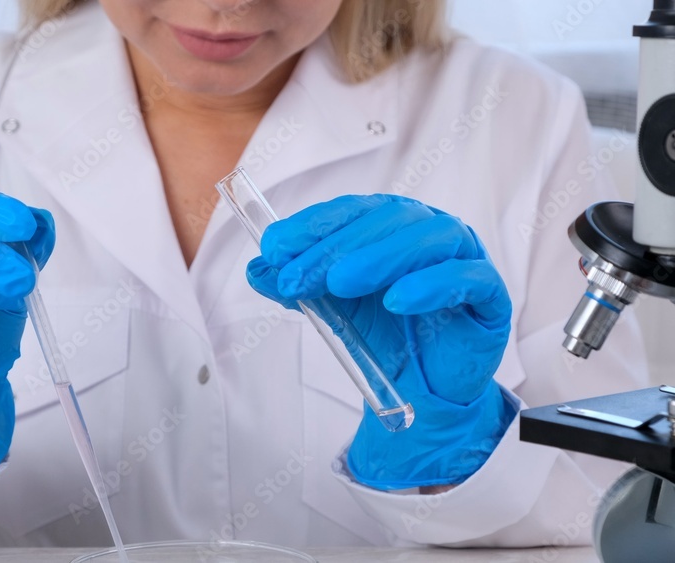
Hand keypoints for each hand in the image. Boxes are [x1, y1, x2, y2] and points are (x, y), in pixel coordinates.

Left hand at [247, 194, 514, 489]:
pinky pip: (468, 279)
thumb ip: (298, 287)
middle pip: (387, 221)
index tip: (275, 247)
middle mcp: (429, 232)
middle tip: (298, 276)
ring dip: (379, 258)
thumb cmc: (385, 333)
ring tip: (340, 283)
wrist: (427, 386)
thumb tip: (258, 269)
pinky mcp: (490, 297)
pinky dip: (431, 285)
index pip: (352, 211)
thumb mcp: (332, 308)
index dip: (313, 225)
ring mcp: (464, 259)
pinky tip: (397, 300)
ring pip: (429, 240)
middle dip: (336, 247)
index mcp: (392, 225)